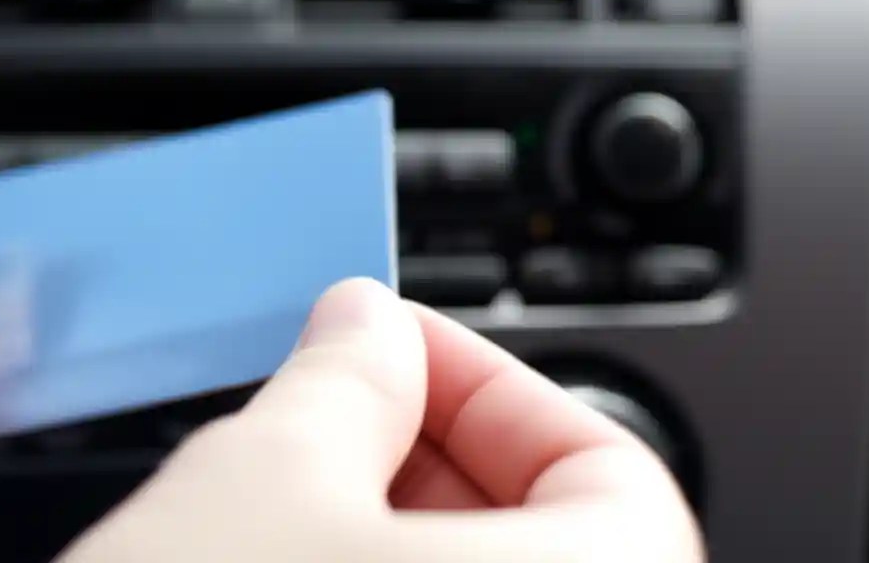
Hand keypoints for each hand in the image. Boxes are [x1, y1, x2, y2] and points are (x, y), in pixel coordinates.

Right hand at [60, 278, 704, 562]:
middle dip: (423, 455)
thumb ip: (341, 377)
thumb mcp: (261, 476)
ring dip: (379, 535)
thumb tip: (365, 328)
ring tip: (277, 500)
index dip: (488, 383)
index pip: (607, 465)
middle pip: (540, 542)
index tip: (394, 345)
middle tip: (326, 407)